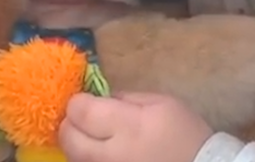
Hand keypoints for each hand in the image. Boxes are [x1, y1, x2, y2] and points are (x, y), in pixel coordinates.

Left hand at [57, 92, 213, 161]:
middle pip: (69, 139)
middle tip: (80, 118)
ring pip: (74, 158)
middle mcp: (114, 154)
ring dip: (76, 143)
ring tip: (90, 135)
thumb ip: (127, 98)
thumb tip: (100, 98)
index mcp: (130, 126)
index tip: (85, 100)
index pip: (82, 112)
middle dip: (69, 124)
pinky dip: (87, 158)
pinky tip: (101, 152)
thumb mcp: (162, 103)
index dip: (77, 102)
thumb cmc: (185, 134)